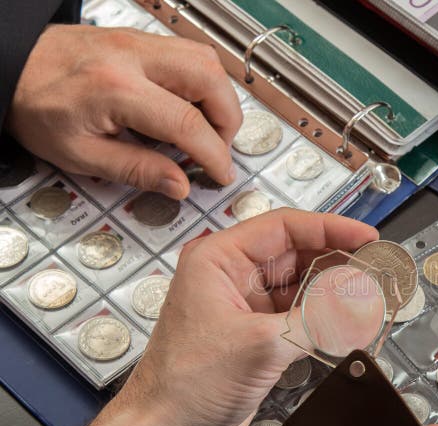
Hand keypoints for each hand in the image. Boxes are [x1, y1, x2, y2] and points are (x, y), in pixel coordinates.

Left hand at [6, 24, 242, 198]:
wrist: (10, 67)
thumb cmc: (36, 107)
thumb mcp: (80, 155)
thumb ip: (136, 170)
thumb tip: (179, 184)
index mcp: (115, 89)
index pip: (187, 122)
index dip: (214, 153)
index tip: (220, 173)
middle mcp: (133, 57)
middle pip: (210, 78)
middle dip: (227, 119)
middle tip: (217, 148)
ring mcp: (138, 42)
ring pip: (206, 60)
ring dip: (219, 98)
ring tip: (206, 128)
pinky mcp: (139, 40)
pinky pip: (190, 54)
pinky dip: (203, 83)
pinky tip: (190, 106)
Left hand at [70, 209, 377, 425]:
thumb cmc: (187, 384)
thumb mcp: (263, 344)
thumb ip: (319, 317)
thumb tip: (362, 295)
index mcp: (219, 259)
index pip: (285, 227)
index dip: (331, 229)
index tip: (368, 238)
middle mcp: (231, 276)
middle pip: (296, 253)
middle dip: (338, 259)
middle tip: (376, 267)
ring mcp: (244, 305)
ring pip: (299, 284)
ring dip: (333, 288)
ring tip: (370, 292)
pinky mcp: (255, 334)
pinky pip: (297, 313)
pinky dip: (323, 315)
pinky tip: (348, 318)